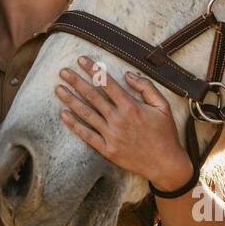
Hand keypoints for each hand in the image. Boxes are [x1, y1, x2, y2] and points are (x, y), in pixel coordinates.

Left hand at [56, 56, 192, 192]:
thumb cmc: (165, 133)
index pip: (107, 83)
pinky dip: (74, 125)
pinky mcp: (107, 150)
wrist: (166, 165)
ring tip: (58, 89)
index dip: (93, 70)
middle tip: (63, 71)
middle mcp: (118, 120)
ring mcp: (111, 136)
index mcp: (131, 107)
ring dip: (70, 100)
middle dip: (76, 82)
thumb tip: (128, 74)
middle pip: (92, 96)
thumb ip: (146, 87)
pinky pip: (87, 135)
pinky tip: (63, 115)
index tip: (81, 60)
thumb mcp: (163, 106)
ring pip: (86, 114)